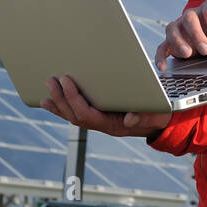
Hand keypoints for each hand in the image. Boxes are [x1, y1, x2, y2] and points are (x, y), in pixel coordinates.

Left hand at [41, 74, 171, 137]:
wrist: (161, 121)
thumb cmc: (158, 114)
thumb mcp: (155, 114)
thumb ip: (143, 116)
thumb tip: (129, 118)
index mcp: (113, 125)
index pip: (87, 114)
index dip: (74, 98)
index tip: (66, 81)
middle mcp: (103, 126)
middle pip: (75, 116)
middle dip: (61, 99)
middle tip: (51, 81)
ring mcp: (100, 123)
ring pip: (73, 116)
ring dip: (58, 104)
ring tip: (46, 93)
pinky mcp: (99, 116)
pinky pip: (77, 114)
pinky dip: (63, 108)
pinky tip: (53, 101)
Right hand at [154, 0, 206, 70]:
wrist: (204, 33)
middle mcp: (191, 15)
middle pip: (190, 18)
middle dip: (197, 34)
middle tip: (205, 49)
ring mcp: (178, 27)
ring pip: (173, 29)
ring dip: (179, 42)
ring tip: (188, 54)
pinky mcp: (168, 41)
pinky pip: (162, 47)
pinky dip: (160, 56)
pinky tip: (163, 66)